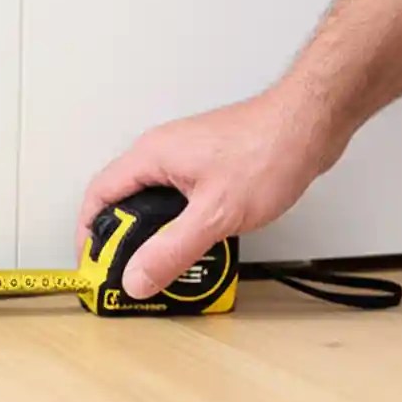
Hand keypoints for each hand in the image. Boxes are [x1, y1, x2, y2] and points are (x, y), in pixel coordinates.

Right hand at [76, 88, 351, 298]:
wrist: (312, 123)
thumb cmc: (269, 150)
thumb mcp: (215, 213)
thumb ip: (172, 250)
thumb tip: (136, 278)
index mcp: (150, 157)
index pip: (99, 197)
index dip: (88, 234)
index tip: (93, 265)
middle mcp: (161, 155)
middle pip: (121, 202)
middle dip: (120, 241)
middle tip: (125, 273)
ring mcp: (185, 160)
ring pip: (151, 204)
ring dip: (151, 236)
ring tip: (158, 266)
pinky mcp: (207, 168)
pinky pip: (177, 202)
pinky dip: (177, 228)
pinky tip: (193, 245)